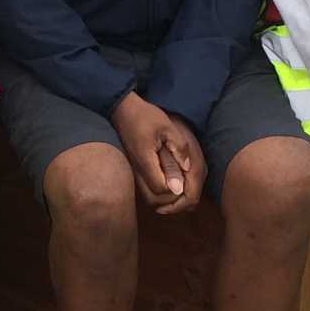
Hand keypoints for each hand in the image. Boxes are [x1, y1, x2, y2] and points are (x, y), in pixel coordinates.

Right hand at [112, 94, 203, 214]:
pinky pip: (146, 190)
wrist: (122, 110)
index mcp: (145, 160)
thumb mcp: (167, 126)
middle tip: (185, 187)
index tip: (186, 179)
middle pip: (154, 200)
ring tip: (179, 185)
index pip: (161, 189)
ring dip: (165, 197)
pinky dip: (159, 191)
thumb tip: (187, 169)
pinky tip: (169, 179)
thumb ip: (178, 147)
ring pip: (149, 198)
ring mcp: (134, 172)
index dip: (176, 189)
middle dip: (172, 200)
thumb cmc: (145, 116)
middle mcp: (137, 170)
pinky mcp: (134, 170)